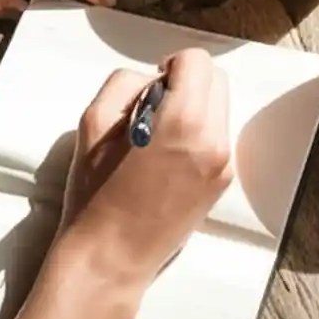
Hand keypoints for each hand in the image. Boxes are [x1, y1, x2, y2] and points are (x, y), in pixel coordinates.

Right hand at [60, 49, 231, 280]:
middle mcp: (214, 140)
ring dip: (194, 108)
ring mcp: (224, 164)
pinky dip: (198, 134)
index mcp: (184, 121)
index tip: (152, 87)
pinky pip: (218, 137)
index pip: (197, 61)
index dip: (171, 65)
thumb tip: (156, 82)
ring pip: (220, 108)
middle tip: (153, 109)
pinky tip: (168, 158)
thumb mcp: (94, 121)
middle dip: (187, 83)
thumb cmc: (95, 192)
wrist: (111, 257)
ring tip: (159, 136)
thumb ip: (127, 84)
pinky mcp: (223, 184)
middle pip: (217, 80)